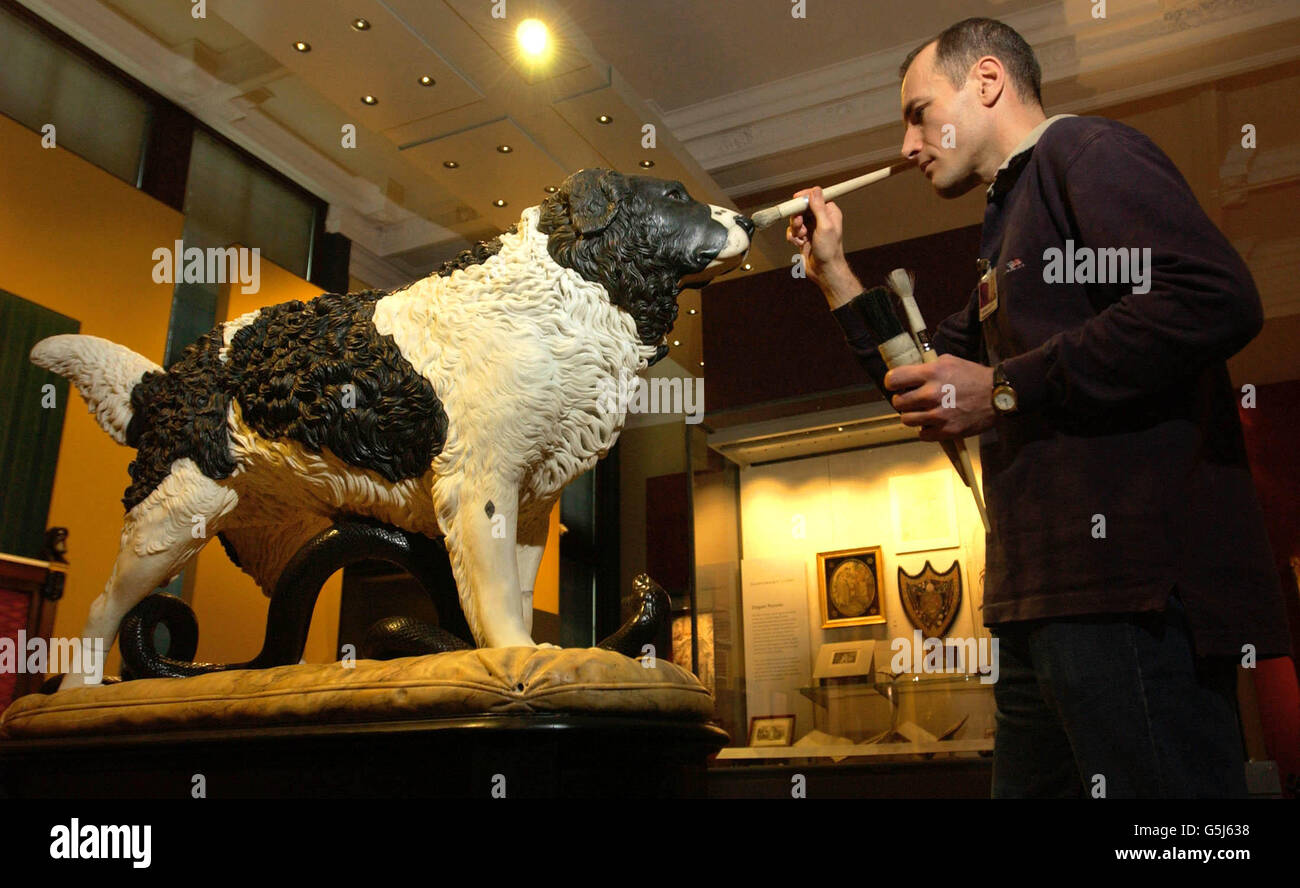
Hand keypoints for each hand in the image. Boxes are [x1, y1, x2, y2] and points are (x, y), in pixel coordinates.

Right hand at [785, 187, 860, 306]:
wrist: (824, 270)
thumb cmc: (829, 251)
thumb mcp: (825, 226)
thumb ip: (819, 207)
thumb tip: (815, 191)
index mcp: (829, 212)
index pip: (815, 197)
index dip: (805, 197)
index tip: (796, 199)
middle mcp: (820, 218)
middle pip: (802, 208)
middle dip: (798, 217)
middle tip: (800, 225)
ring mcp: (811, 227)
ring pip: (795, 220)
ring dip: (795, 229)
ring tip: (802, 237)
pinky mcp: (804, 236)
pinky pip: (792, 231)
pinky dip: (793, 237)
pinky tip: (800, 243)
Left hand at [883, 355, 996, 439]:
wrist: (997, 394)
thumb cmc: (973, 376)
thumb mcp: (949, 361)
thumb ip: (927, 367)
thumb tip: (909, 373)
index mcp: (931, 374)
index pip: (894, 379)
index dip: (892, 382)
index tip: (895, 385)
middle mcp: (931, 394)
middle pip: (898, 402)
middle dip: (902, 400)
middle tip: (912, 399)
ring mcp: (938, 414)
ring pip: (906, 420)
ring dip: (912, 415)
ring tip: (922, 411)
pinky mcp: (947, 430)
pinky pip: (922, 434)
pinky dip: (925, 429)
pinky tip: (933, 422)